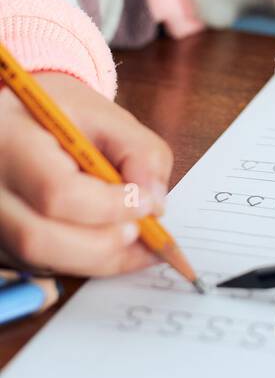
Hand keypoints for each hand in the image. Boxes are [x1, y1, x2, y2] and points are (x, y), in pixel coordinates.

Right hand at [0, 72, 173, 278]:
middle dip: (104, 244)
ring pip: (40, 261)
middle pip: (40, 239)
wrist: (14, 121)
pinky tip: (112, 243)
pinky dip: (85, 261)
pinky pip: (42, 264)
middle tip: (146, 232)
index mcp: (10, 142)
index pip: (56, 191)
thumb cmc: (58, 114)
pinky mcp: (1, 241)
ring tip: (137, 239)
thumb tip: (155, 201)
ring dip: (99, 259)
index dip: (110, 206)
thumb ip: (139, 151)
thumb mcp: (103, 113)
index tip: (149, 203)